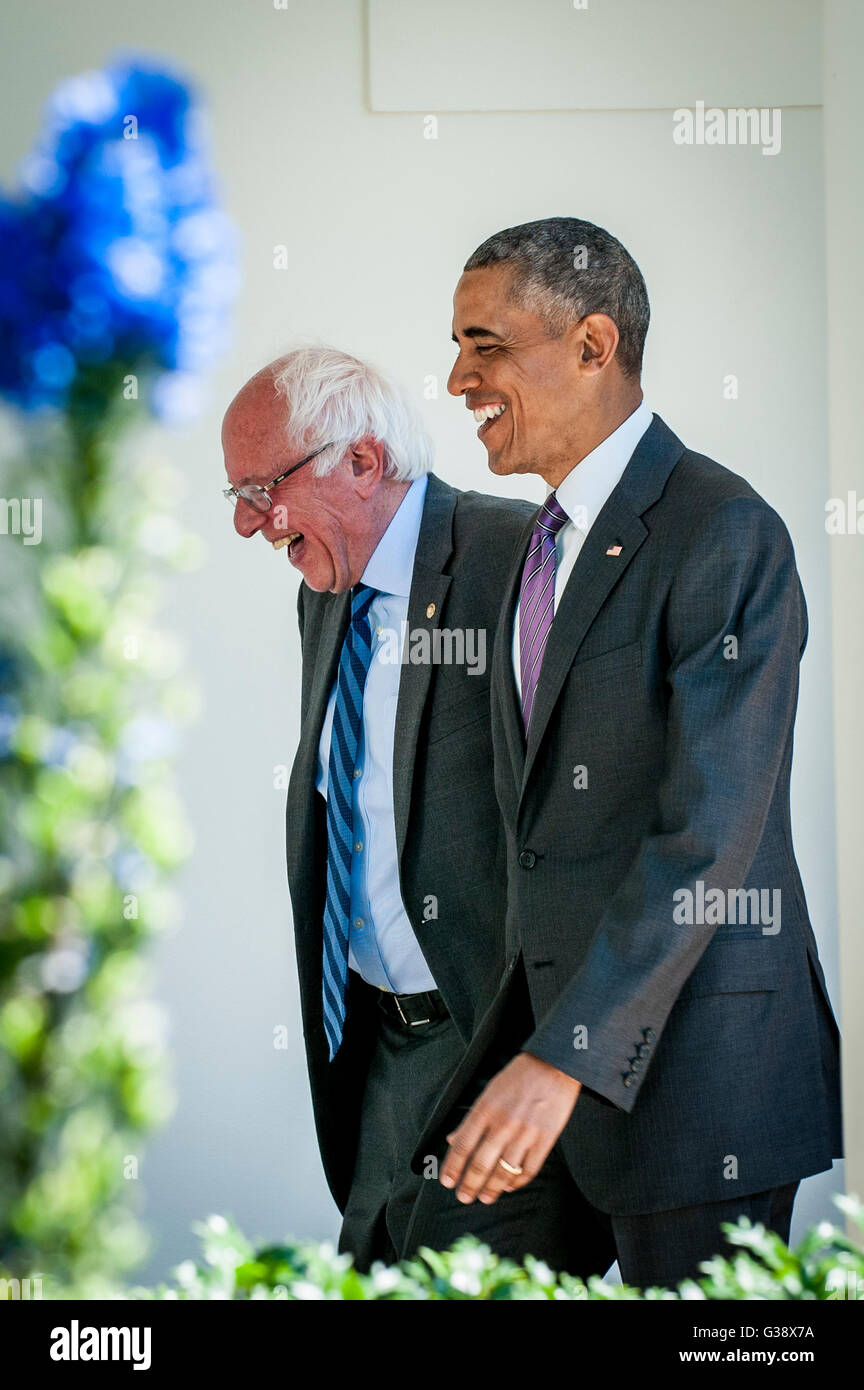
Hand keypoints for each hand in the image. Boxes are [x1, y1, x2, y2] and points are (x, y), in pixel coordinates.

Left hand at [439, 1052, 580, 1204]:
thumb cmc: (518, 1077)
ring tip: (485, 1198)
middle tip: (464, 1197)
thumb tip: (451, 1140)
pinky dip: (517, 1182)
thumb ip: (471, 1118)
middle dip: (470, 1185)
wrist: (553, 1065)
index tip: (447, 1182)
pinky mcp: (546, 1139)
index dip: (452, 1168)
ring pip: (504, 1171)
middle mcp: (503, 1123)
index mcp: (485, 1109)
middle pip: (481, 1163)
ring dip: (492, 1189)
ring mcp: (525, 1133)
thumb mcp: (488, 1092)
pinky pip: (529, 1169)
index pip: (462, 1145)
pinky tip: (509, 1186)